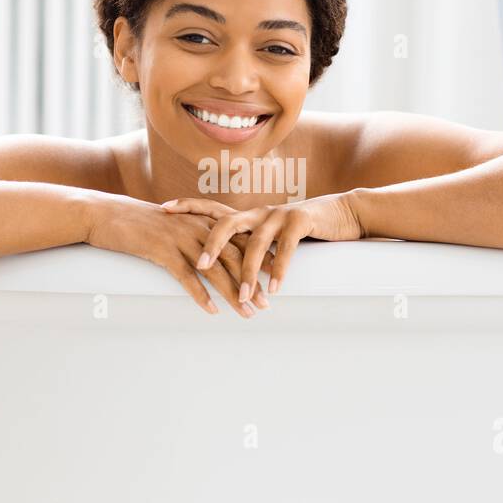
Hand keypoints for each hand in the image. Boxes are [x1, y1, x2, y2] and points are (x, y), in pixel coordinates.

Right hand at [84, 193, 271, 316]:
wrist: (107, 214)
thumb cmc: (139, 224)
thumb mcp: (173, 226)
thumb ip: (194, 237)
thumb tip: (210, 257)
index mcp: (203, 220)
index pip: (239, 241)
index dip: (259, 259)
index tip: (276, 278)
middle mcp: (197, 227)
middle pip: (233, 256)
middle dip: (252, 282)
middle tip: (266, 303)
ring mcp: (181, 237)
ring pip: (214, 269)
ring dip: (232, 293)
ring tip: (245, 312)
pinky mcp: (162, 249)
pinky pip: (185, 276)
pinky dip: (199, 294)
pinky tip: (210, 310)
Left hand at [161, 192, 363, 301]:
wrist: (339, 214)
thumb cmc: (300, 230)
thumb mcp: (270, 235)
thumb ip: (248, 244)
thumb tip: (222, 264)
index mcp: (248, 215)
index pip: (211, 207)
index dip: (187, 205)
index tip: (163, 208)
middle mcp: (258, 212)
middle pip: (226, 223)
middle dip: (211, 245)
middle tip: (199, 266)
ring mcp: (279, 215)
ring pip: (256, 243)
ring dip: (248, 273)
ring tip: (242, 297)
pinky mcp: (301, 221)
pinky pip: (286, 248)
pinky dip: (279, 270)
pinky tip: (274, 288)